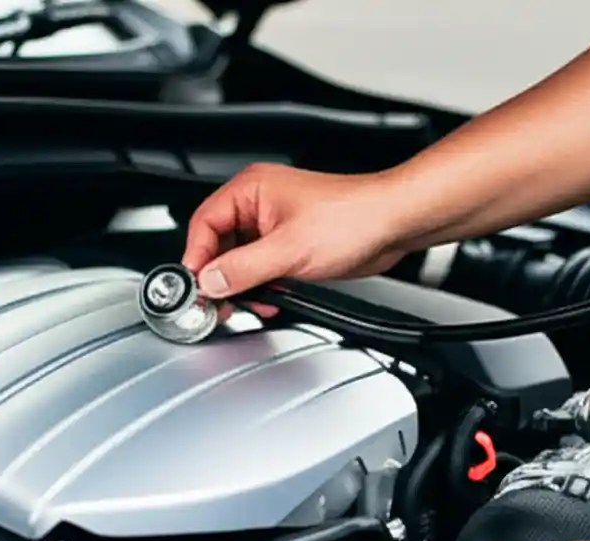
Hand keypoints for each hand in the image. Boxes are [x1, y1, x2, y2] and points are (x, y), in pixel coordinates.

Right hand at [181, 163, 418, 311]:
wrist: (393, 224)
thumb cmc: (353, 217)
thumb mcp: (288, 250)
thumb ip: (243, 268)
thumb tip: (211, 281)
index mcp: (251, 190)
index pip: (203, 224)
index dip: (196, 257)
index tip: (196, 285)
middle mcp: (260, 203)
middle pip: (219, 243)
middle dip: (220, 275)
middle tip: (218, 301)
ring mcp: (276, 223)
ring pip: (240, 258)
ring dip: (242, 283)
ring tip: (247, 302)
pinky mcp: (291, 242)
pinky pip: (261, 265)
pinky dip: (260, 284)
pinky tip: (268, 296)